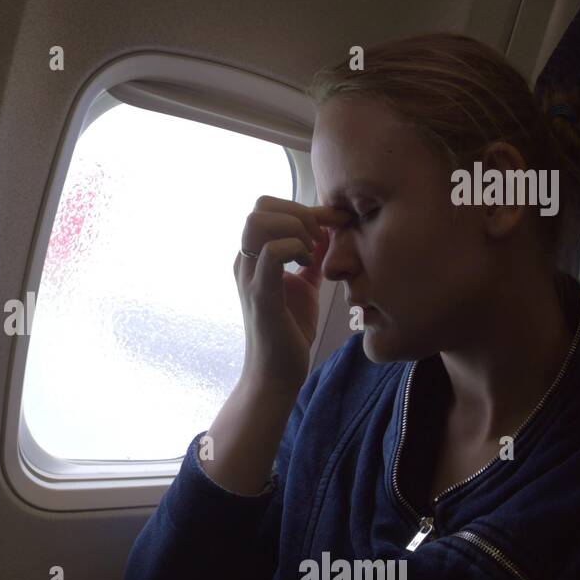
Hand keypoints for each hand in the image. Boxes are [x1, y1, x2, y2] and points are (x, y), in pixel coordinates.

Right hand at [233, 196, 350, 393]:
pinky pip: (272, 252)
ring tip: (310, 251)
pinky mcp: (261, 293)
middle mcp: (245, 261)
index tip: (335, 221)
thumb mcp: (304, 287)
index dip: (305, 207)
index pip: (269, 207)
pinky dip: (295, 248)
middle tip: (318, 238)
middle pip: (260, 205)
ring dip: (294, 227)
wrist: (276, 374)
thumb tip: (327, 233)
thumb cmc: (289, 332)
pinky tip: (307, 265)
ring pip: (259, 220)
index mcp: (253, 257)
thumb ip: (310, 260)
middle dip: (298, 212)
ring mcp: (249, 276)